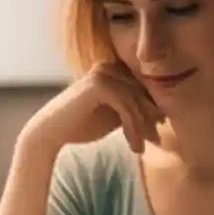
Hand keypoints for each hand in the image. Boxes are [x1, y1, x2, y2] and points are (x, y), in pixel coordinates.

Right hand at [18, 61, 163, 157]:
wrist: (51, 133)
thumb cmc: (81, 125)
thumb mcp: (114, 115)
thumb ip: (132, 109)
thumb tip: (162, 112)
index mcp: (112, 69)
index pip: (141, 86)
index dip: (152, 107)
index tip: (159, 127)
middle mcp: (108, 66)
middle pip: (141, 92)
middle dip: (150, 118)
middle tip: (156, 139)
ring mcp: (103, 73)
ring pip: (135, 101)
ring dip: (142, 127)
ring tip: (143, 147)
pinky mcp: (98, 85)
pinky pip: (126, 107)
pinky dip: (133, 129)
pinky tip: (134, 146)